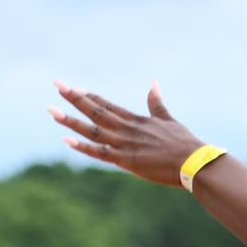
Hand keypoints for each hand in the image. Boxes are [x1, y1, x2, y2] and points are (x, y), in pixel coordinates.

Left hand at [52, 81, 204, 187]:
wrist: (195, 162)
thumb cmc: (186, 143)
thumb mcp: (169, 120)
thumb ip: (157, 104)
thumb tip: (153, 83)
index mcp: (137, 120)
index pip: (108, 105)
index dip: (90, 97)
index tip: (73, 87)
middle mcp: (127, 129)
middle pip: (95, 111)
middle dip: (74, 98)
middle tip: (56, 85)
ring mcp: (125, 144)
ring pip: (92, 130)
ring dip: (71, 120)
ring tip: (51, 111)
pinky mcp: (127, 161)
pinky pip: (100, 153)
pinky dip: (83, 147)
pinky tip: (67, 140)